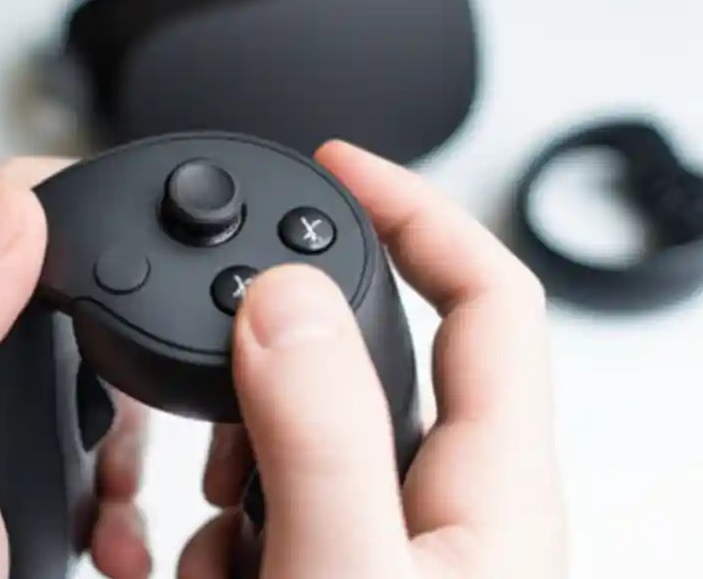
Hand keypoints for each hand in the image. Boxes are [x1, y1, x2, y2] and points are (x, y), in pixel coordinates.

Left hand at [0, 158, 152, 578]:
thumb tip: (4, 204)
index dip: (75, 199)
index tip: (145, 236)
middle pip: (54, 285)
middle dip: (122, 325)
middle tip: (150, 388)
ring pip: (87, 374)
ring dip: (130, 420)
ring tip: (123, 478)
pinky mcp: (8, 486)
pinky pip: (91, 451)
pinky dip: (121, 480)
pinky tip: (109, 521)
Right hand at [179, 141, 566, 577]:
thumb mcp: (346, 575)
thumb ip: (319, 439)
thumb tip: (285, 302)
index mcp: (494, 490)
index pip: (489, 294)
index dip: (416, 209)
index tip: (335, 164)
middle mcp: (458, 511)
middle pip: (379, 362)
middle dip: (279, 362)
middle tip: (208, 384)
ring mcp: (403, 551)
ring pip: (312, 446)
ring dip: (241, 473)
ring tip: (215, 543)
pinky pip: (287, 515)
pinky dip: (233, 535)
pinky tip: (218, 577)